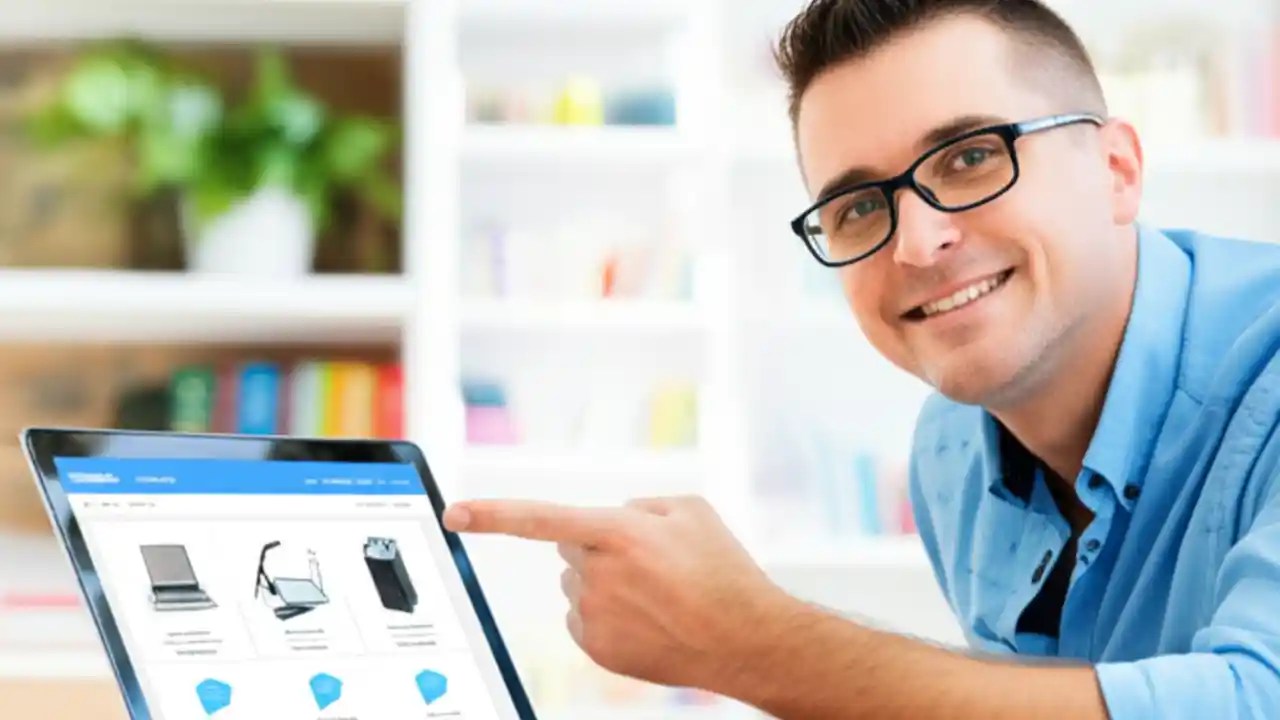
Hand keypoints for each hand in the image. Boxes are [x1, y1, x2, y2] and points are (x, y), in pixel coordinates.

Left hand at [442, 495, 796, 691]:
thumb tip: (611, 517)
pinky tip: (646, 617)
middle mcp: (597, 574)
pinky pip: (580, 617)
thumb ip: (639, 503)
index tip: (452, 513)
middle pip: (570, 548)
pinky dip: (606, 613)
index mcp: (617, 533)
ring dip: (603, 581)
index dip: (491, 514)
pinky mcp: (596, 648)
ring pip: (576, 584)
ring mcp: (593, 615)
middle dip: (597, 547)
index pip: (540, 518)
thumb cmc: (723, 570)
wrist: (746, 639)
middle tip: (649, 563)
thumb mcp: (690, 510)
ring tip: (656, 594)